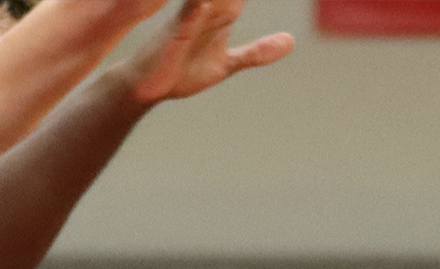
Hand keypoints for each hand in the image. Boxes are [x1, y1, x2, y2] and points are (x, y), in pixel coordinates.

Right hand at [123, 0, 294, 102]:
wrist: (149, 88)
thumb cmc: (184, 70)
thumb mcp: (227, 64)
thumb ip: (257, 52)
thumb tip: (291, 42)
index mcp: (222, 13)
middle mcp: (207, 9)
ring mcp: (189, 20)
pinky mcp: (173, 37)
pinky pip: (184, 19)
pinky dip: (194, 10)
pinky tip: (203, 3)